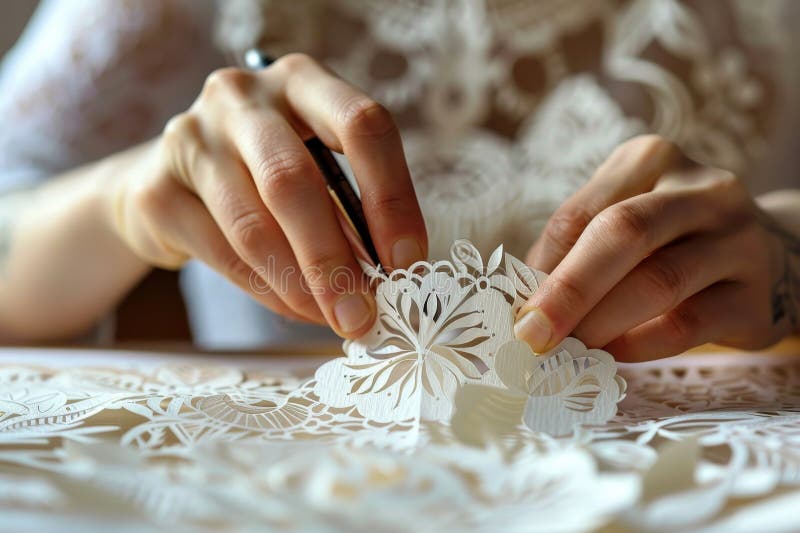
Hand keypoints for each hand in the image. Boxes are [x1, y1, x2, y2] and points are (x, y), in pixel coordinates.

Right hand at [110, 54, 426, 337]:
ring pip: (253, 225)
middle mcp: (241, 97)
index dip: (391, 198)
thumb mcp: (315, 166)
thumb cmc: (265, 174)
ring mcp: (190, 138)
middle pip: (293, 181)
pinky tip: (295, 309)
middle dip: (335, 260)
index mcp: (301, 80)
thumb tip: (393, 274)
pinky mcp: (158, 189)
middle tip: (363, 314)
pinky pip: (222, 253)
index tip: (407, 262)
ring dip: (301, 285)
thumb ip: (350, 206)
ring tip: (332, 318)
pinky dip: (267, 291)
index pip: (361, 125)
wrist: (173, 181)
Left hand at [515, 135, 796, 360]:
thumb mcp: (626, 223)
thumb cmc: (672, 241)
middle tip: (530, 334)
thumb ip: (578, 251)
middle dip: (568, 289)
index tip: (516, 308)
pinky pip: (687, 325)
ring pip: (657, 281)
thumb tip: (525, 304)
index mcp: (652, 161)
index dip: (543, 266)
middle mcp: (702, 190)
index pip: (581, 214)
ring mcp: (737, 240)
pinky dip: (638, 345)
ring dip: (599, 322)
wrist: (771, 258)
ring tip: (565, 351)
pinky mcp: (754, 296)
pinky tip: (611, 355)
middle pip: (622, 233)